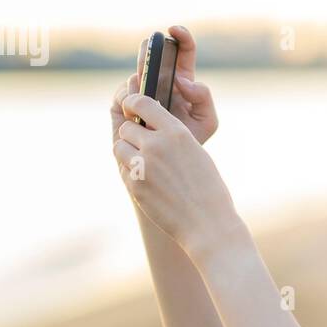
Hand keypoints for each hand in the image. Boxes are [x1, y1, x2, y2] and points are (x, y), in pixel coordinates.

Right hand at [109, 25, 217, 145]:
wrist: (167, 165)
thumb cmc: (190, 142)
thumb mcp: (207, 121)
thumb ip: (204, 98)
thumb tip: (183, 81)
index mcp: (181, 81)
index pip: (182, 52)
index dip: (180, 37)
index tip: (173, 31)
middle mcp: (158, 82)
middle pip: (151, 57)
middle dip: (150, 49)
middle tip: (150, 50)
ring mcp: (138, 93)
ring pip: (135, 77)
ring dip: (141, 82)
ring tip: (148, 95)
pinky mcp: (122, 106)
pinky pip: (122, 95)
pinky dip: (128, 99)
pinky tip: (135, 109)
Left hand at [113, 92, 241, 260]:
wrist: (208, 224)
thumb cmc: (207, 188)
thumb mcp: (194, 152)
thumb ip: (170, 137)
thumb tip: (146, 125)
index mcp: (177, 132)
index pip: (142, 103)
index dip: (132, 103)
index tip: (130, 108)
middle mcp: (157, 144)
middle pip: (126, 127)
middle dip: (132, 134)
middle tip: (143, 146)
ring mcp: (143, 165)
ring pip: (119, 147)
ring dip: (127, 152)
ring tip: (144, 164)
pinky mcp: (134, 185)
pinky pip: (123, 169)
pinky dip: (131, 172)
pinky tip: (148, 183)